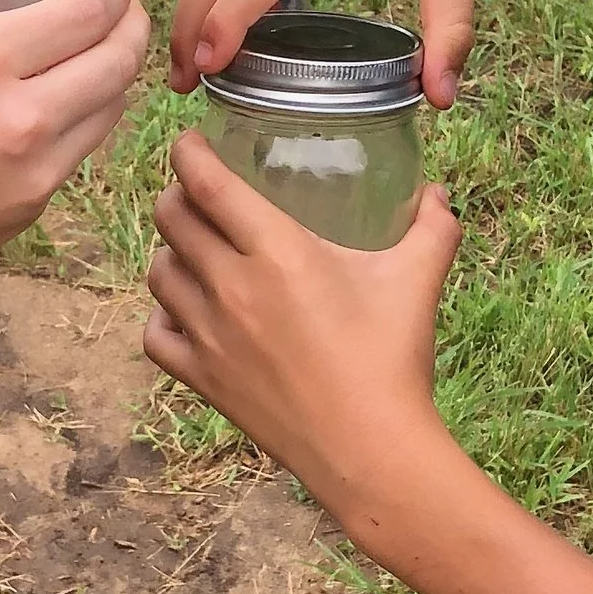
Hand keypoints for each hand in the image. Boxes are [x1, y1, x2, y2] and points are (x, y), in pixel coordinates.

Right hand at [0, 0, 148, 327]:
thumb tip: (46, 25)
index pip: (90, 11)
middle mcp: (22, 117)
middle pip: (120, 60)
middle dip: (131, 25)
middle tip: (122, 8)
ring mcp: (35, 173)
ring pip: (111, 108)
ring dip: (115, 74)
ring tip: (99, 51)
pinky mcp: (32, 210)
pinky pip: (78, 151)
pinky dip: (81, 119)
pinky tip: (59, 104)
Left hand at [143, 128, 462, 511]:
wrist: (369, 451)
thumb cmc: (392, 361)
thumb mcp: (417, 281)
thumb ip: (432, 227)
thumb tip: (436, 193)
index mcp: (277, 251)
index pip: (207, 182)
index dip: (188, 153)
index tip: (191, 142)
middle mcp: (230, 286)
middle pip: (172, 219)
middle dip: (177, 194)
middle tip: (197, 192)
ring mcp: (209, 335)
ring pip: (158, 272)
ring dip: (170, 251)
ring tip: (192, 248)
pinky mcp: (202, 378)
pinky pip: (156, 334)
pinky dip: (163, 315)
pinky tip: (186, 310)